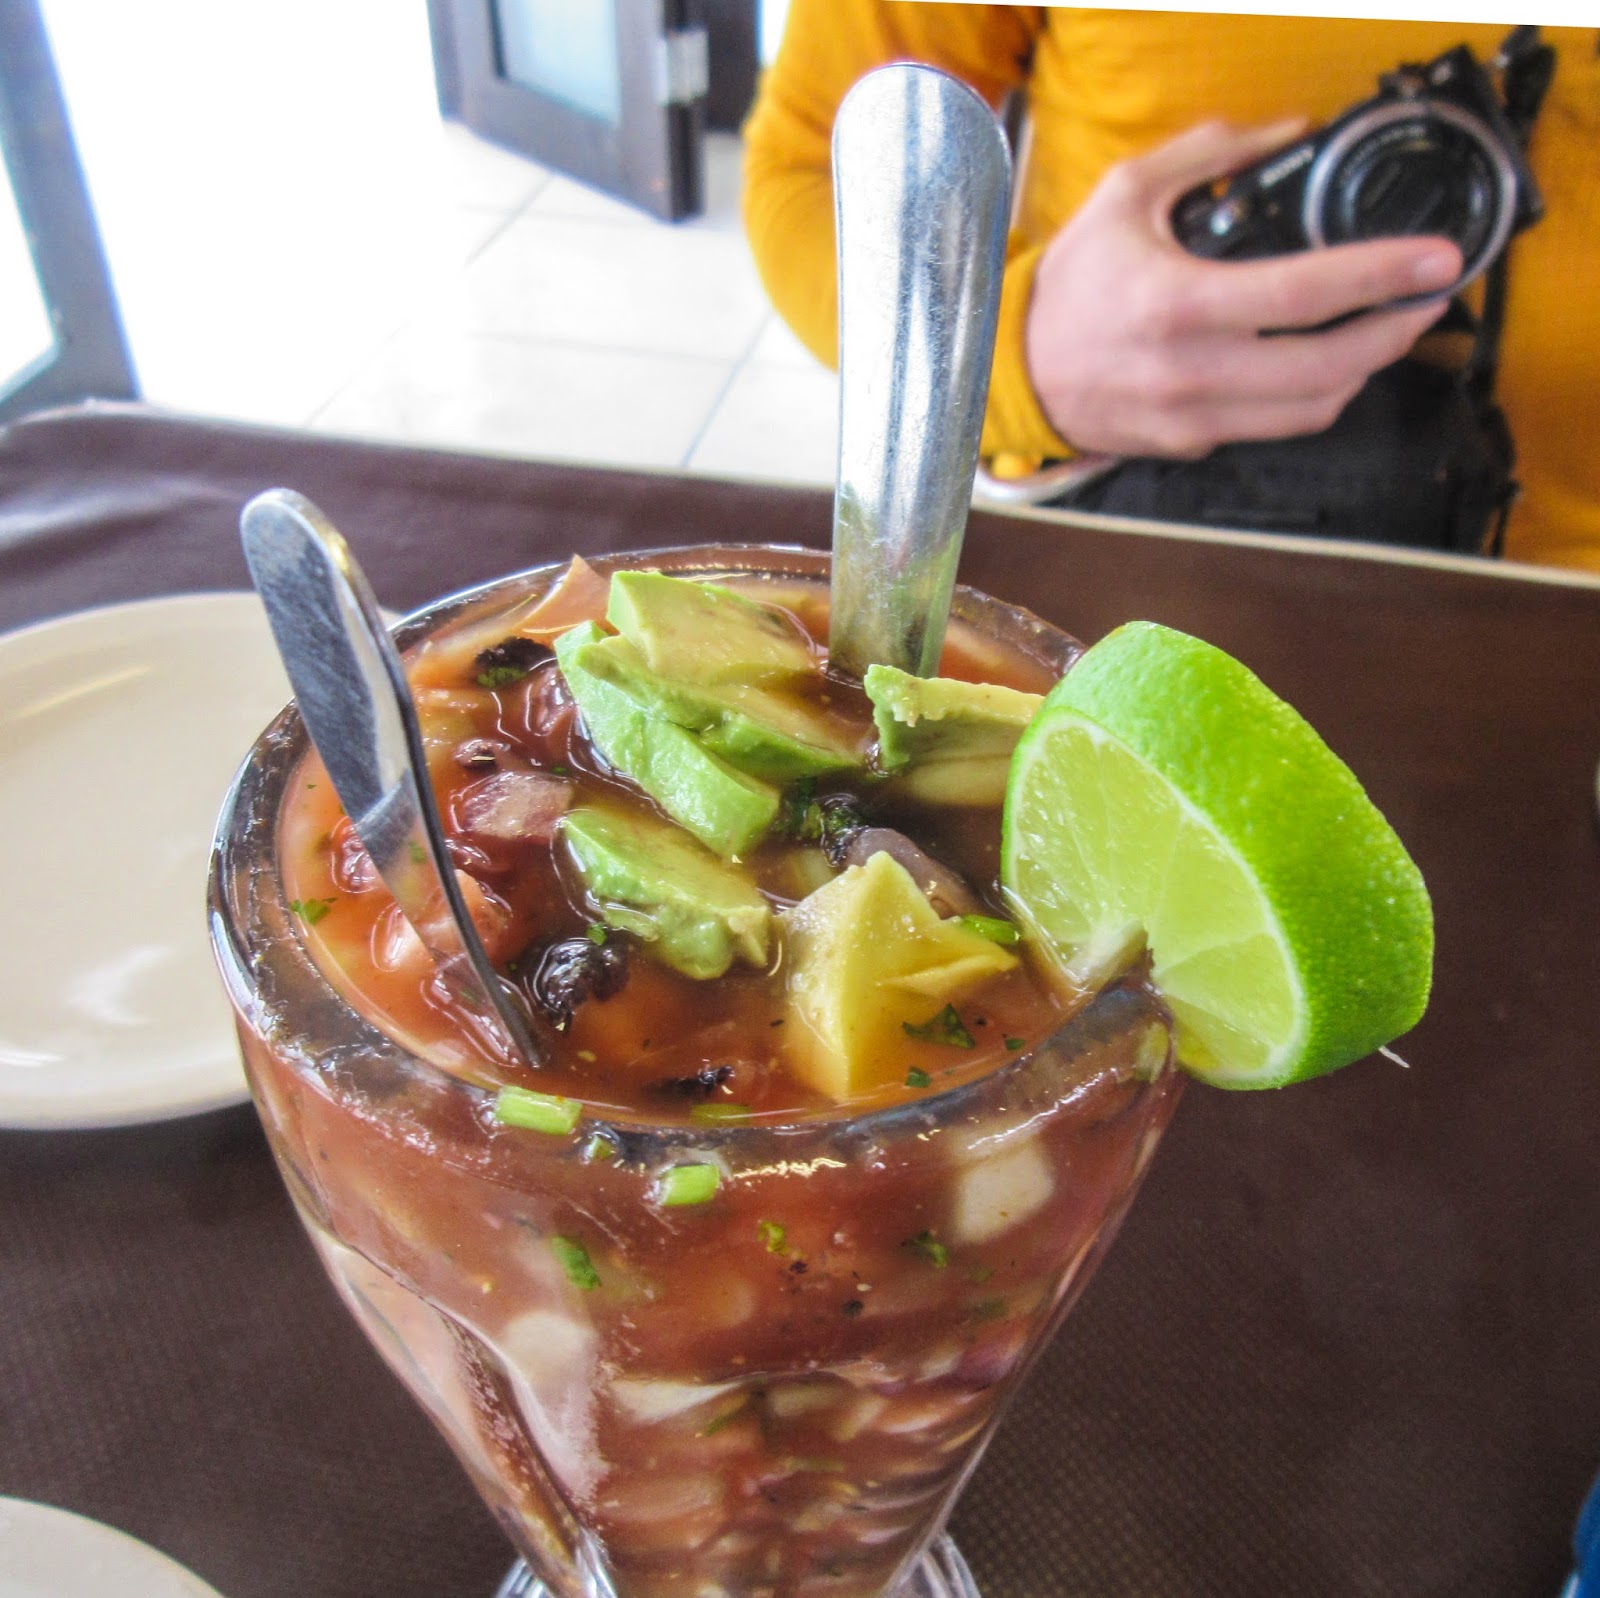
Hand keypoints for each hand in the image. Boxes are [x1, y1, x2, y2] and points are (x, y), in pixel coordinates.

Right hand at [1024, 119, 1464, 458]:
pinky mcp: (1189, 445)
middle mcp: (1191, 371)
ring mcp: (1192, 418)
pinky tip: (1319, 364)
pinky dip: (1310, 395)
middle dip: (1395, 333)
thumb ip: (1210, 155)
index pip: (1304, 296)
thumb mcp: (1125, 196)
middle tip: (1425, 300)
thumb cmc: (1068, 288)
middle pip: (1326, 368)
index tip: (1433, 261)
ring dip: (1362, 371)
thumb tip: (1287, 133)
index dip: (1381, 277)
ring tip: (1384, 332)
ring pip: (1311, 410)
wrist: (1010, 370)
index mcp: (1179, 304)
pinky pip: (1272, 427)